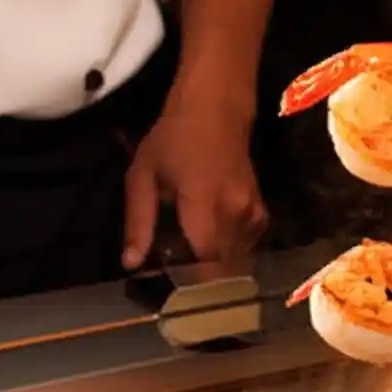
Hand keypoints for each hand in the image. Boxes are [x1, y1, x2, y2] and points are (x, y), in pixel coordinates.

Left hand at [122, 77, 266, 268]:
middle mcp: (237, 214)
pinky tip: (209, 240)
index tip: (168, 282)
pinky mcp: (261, 212)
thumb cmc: (174, 138)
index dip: (188, 279)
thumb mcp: (142, 176)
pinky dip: (229, 251)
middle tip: (174, 269)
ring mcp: (254, 213)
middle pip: (222, 266)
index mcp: (205, 206)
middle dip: (199, 276)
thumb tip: (131, 264)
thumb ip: (138, 223)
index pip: (205, 263)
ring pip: (237, 259)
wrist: (216, 108)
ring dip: (214, 264)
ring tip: (189, 255)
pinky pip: (246, 245)